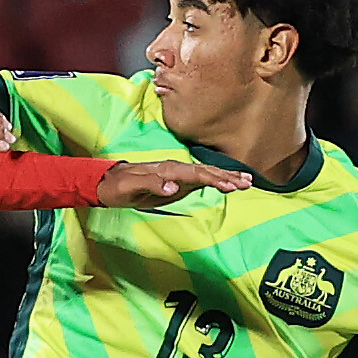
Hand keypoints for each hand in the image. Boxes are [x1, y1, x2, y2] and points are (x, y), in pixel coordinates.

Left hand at [96, 157, 252, 210]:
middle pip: (206, 171)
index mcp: (167, 170)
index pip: (196, 173)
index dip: (214, 178)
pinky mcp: (179, 182)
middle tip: (247, 183)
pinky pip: (202, 179)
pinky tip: (230, 183)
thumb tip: (173, 187)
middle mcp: (175, 170)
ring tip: (246, 181)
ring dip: (226, 177)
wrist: (110, 183)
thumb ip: (152, 185)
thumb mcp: (130, 187)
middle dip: (227, 176)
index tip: (229, 185)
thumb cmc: (119, 186)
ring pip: (207, 174)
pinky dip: (217, 181)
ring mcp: (178, 175)